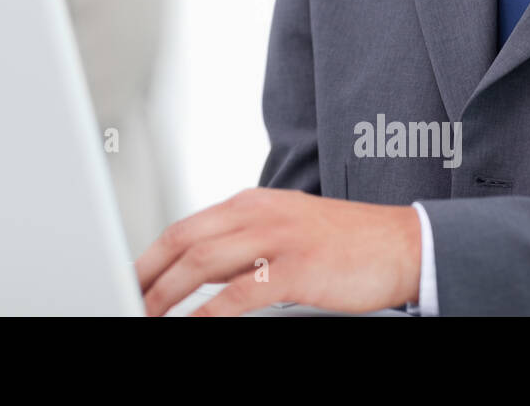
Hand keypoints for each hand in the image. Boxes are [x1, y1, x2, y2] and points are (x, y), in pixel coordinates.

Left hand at [135, 187, 421, 315]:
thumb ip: (242, 243)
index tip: (129, 280)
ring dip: (168, 294)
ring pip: (203, 262)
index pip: (185, 226)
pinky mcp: (298, 268)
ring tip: (148, 315)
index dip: (150, 255)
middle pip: (184, 240)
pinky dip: (209, 312)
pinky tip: (193, 324)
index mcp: (251, 203)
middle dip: (147, 274)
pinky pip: (241, 292)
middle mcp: (258, 213)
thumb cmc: (345, 243)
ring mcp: (278, 238)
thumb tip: (197, 268)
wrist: (402, 244)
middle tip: (127, 300)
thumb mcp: (284, 230)